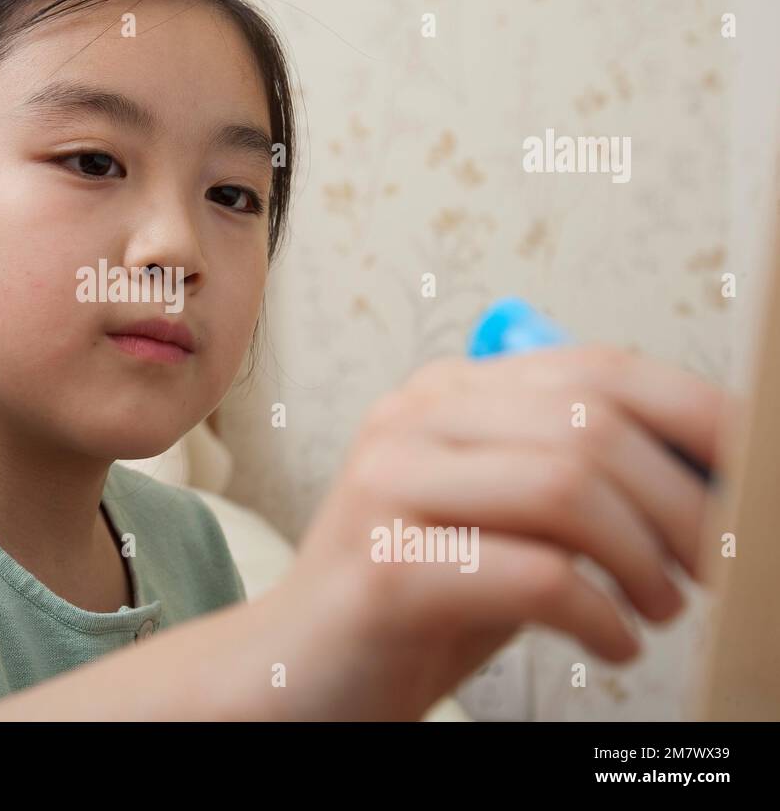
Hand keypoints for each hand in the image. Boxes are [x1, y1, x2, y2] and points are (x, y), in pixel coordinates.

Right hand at [273, 344, 726, 719]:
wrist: (300, 668)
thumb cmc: (419, 597)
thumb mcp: (505, 520)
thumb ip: (575, 476)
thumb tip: (714, 469)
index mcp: (445, 395)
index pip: (594, 367)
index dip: (695, 413)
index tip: (750, 474)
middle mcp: (411, 421)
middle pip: (591, 422)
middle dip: (682, 503)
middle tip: (711, 568)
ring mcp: (388, 486)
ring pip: (566, 485)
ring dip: (645, 559)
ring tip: (660, 607)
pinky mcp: (385, 566)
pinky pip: (535, 575)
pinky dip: (601, 615)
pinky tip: (612, 643)